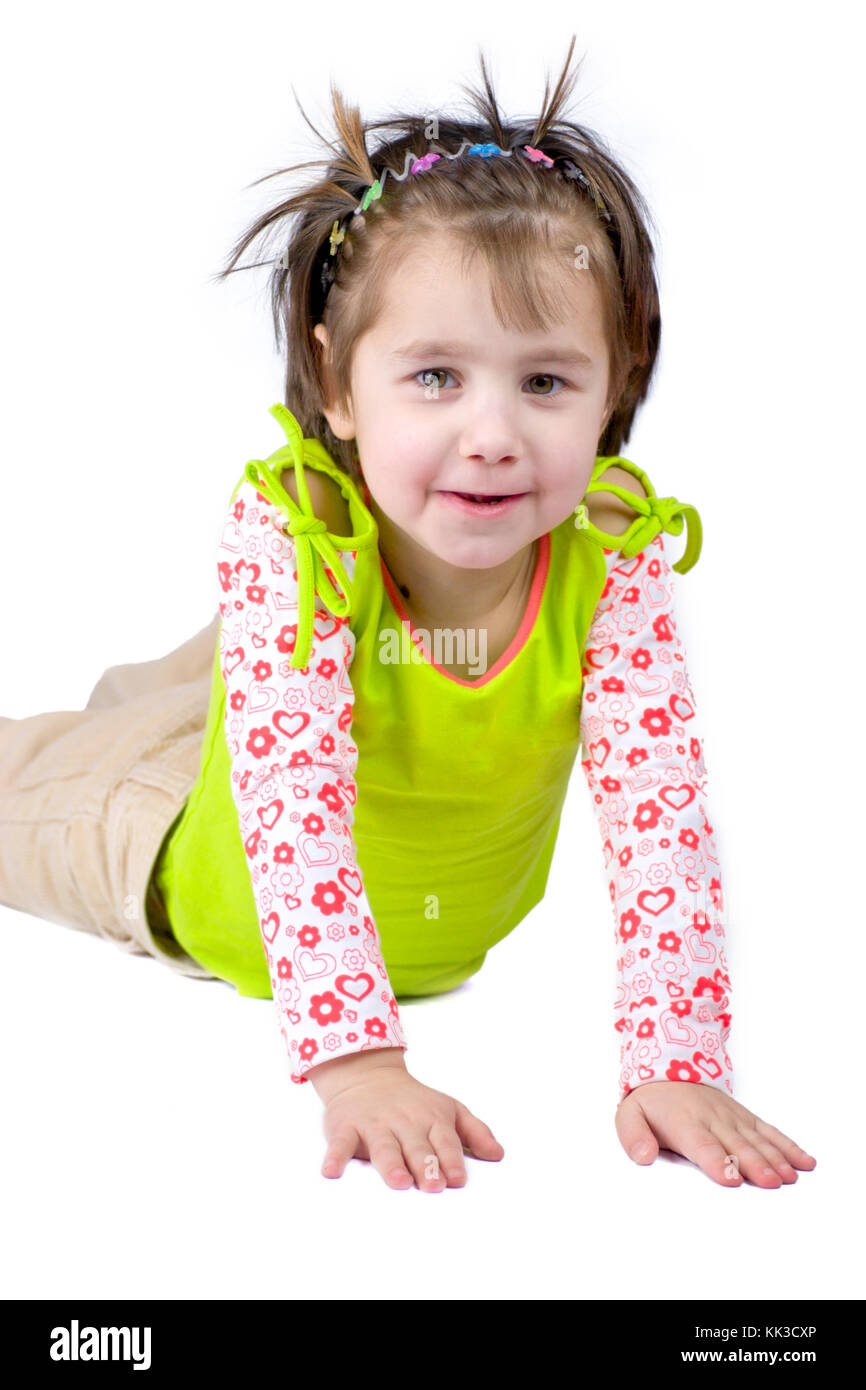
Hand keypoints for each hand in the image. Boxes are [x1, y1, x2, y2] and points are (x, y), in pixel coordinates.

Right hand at [308, 1048, 504, 1190]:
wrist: (367, 1075)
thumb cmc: (414, 1102)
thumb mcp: (448, 1109)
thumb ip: (474, 1132)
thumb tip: (498, 1155)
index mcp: (432, 1118)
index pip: (445, 1141)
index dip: (451, 1159)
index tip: (457, 1179)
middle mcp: (404, 1121)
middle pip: (416, 1145)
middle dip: (425, 1165)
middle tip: (432, 1186)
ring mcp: (375, 1123)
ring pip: (383, 1145)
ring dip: (390, 1163)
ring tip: (397, 1181)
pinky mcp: (346, 1126)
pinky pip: (341, 1142)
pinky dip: (335, 1156)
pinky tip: (332, 1172)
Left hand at [615, 1081, 817, 1187]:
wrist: (668, 1067)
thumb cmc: (650, 1102)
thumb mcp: (629, 1115)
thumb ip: (633, 1137)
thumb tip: (643, 1158)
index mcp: (684, 1122)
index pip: (703, 1145)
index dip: (718, 1162)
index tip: (732, 1179)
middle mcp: (713, 1119)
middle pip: (737, 1146)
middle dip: (755, 1164)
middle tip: (772, 1182)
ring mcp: (732, 1117)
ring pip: (757, 1139)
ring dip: (775, 1158)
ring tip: (789, 1176)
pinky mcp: (745, 1117)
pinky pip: (769, 1131)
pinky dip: (788, 1145)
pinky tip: (804, 1161)